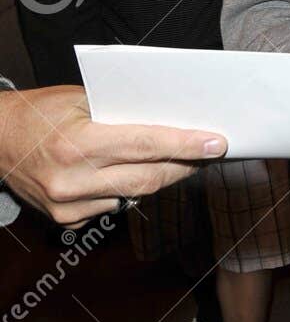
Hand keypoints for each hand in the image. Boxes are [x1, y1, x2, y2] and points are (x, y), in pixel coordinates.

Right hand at [0, 85, 226, 224]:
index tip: (217, 143)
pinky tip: (130, 174)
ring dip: (159, 178)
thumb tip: (172, 122)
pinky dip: (128, 191)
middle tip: (208, 151)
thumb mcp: (80, 100)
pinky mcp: (67, 221)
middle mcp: (72, 180)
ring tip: (176, 159)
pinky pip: (114, 207)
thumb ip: (122, 114)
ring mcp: (68, 206)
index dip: (185, 145)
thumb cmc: (40, 113)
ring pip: (135, 196)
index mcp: (76, 143)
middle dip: (185, 164)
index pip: (145, 146)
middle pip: (148, 178)